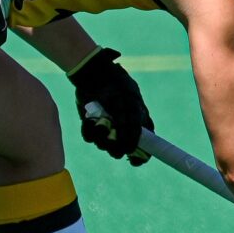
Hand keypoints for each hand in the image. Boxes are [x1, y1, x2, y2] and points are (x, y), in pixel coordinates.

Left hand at [67, 47, 152, 164]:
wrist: (94, 74)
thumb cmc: (117, 85)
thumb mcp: (130, 103)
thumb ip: (133, 125)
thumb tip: (132, 148)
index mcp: (138, 124)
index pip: (144, 149)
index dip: (140, 157)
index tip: (134, 159)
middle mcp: (123, 130)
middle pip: (122, 151)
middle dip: (116, 146)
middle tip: (112, 136)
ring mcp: (107, 129)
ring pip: (104, 146)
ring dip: (102, 137)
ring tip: (100, 122)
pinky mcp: (91, 126)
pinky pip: (89, 138)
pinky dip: (89, 131)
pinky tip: (89, 120)